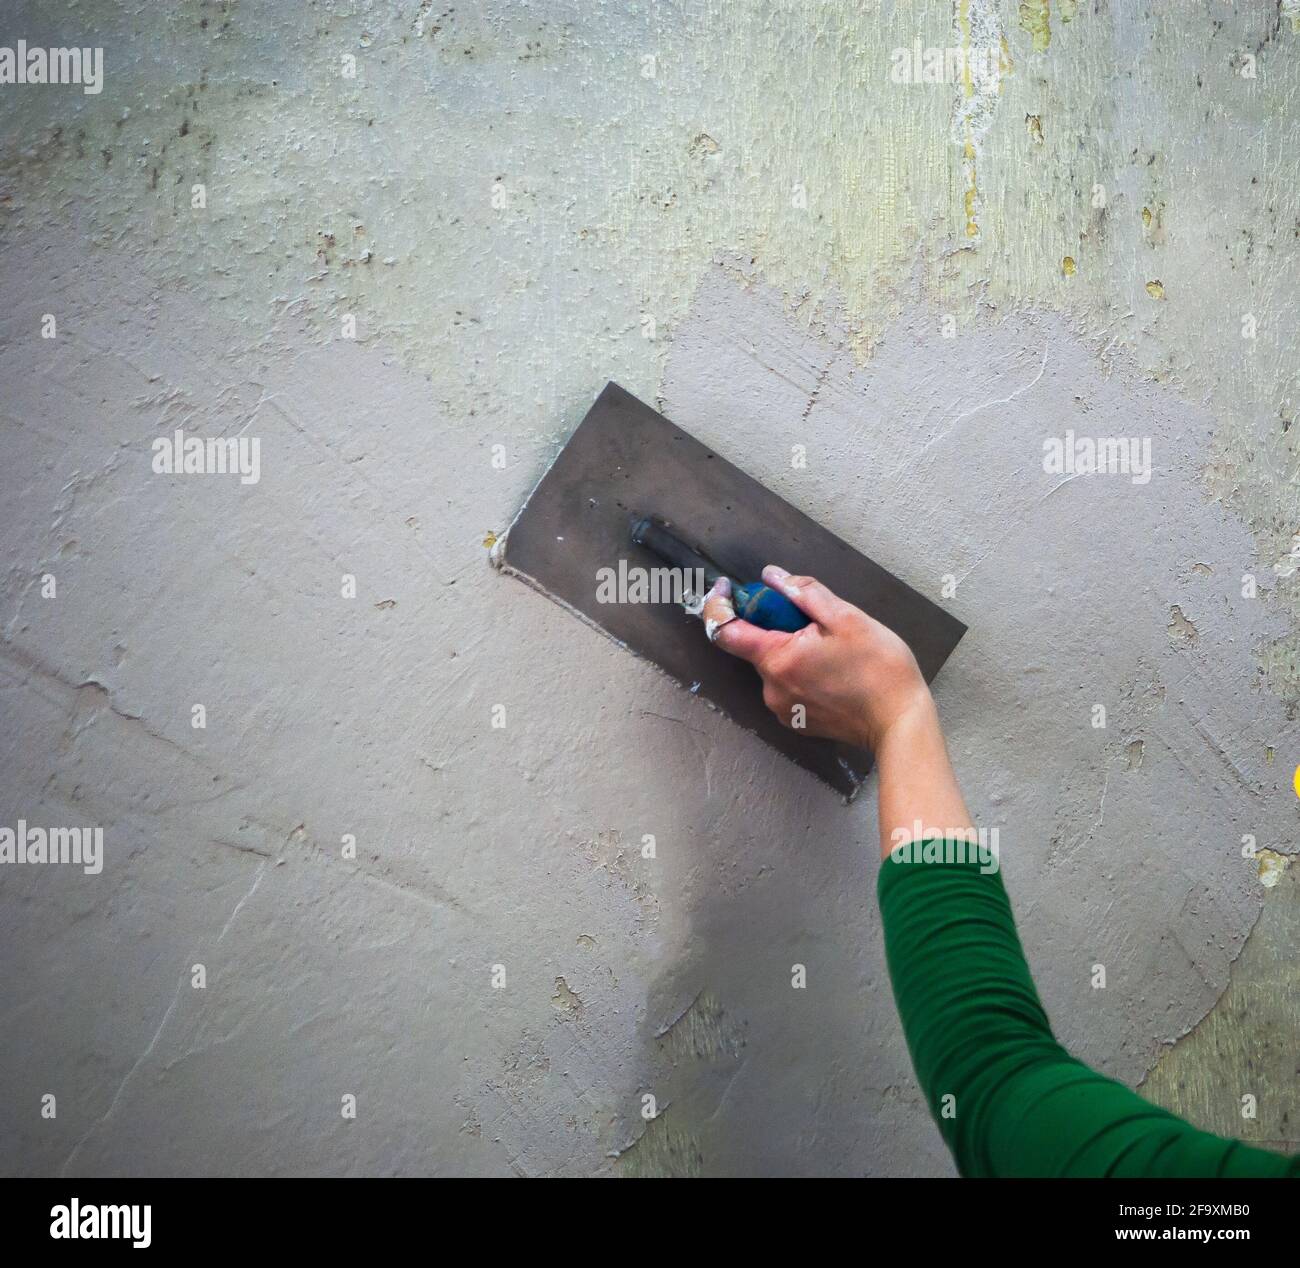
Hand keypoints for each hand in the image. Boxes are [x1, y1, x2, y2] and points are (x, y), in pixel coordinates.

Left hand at [702, 566, 931, 750]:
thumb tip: (773, 576)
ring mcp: (782, 709)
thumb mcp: (847, 618)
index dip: (718, 606)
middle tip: (813, 619)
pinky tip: (831, 669)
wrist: (900, 722)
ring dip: (791, 649)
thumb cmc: (880, 670)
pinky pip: (786, 685)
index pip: (725, 631)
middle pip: (755, 646)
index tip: (726, 589)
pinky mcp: (796, 720)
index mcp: (778, 660)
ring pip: (774, 666)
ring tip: (832, 647)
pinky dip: (799, 670)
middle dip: (775, 626)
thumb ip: (805, 593)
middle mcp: (771, 689)